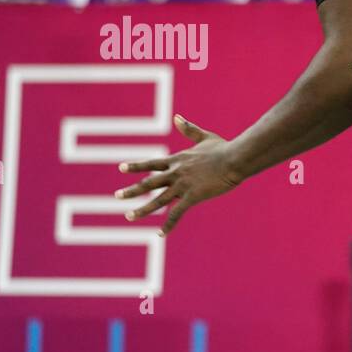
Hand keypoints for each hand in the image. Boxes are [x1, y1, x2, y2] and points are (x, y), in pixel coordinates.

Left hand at [115, 114, 242, 235]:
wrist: (234, 159)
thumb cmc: (223, 148)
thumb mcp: (205, 136)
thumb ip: (189, 129)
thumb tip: (176, 117)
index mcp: (178, 160)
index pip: (152, 163)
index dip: (137, 166)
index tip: (122, 168)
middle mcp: (176, 173)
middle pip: (149, 183)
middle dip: (132, 190)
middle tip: (117, 196)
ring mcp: (182, 185)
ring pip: (158, 200)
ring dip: (142, 209)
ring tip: (129, 216)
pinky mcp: (192, 197)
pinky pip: (177, 213)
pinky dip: (168, 225)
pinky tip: (160, 234)